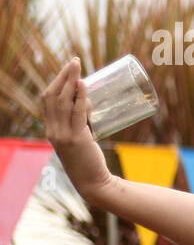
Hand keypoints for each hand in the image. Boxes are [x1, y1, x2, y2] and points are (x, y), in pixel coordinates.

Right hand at [42, 58, 114, 205]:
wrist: (93, 183)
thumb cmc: (89, 160)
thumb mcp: (80, 137)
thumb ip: (80, 121)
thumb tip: (88, 101)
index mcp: (50, 129)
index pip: (47, 100)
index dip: (56, 82)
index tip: (67, 69)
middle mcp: (52, 130)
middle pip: (52, 96)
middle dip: (62, 76)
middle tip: (74, 61)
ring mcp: (63, 135)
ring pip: (63, 102)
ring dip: (70, 80)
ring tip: (77, 65)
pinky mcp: (77, 139)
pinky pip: (76, 113)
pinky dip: (79, 97)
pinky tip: (82, 84)